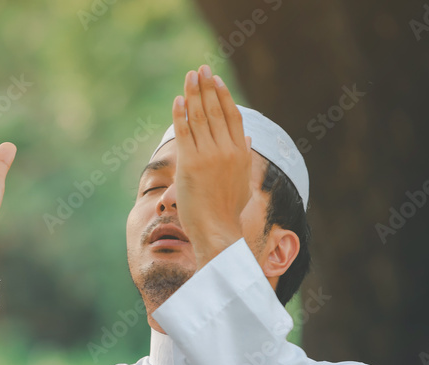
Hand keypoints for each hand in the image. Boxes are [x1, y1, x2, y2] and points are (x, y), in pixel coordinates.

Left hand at [171, 65, 250, 265]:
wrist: (218, 230)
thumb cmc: (228, 211)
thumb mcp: (243, 182)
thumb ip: (245, 157)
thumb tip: (250, 139)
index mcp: (241, 153)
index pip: (233, 116)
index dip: (223, 96)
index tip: (216, 80)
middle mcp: (227, 150)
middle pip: (216, 111)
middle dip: (207, 87)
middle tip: (200, 69)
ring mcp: (209, 156)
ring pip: (200, 117)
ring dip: (193, 94)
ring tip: (189, 77)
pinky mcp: (191, 163)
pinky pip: (185, 132)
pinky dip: (181, 114)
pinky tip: (178, 100)